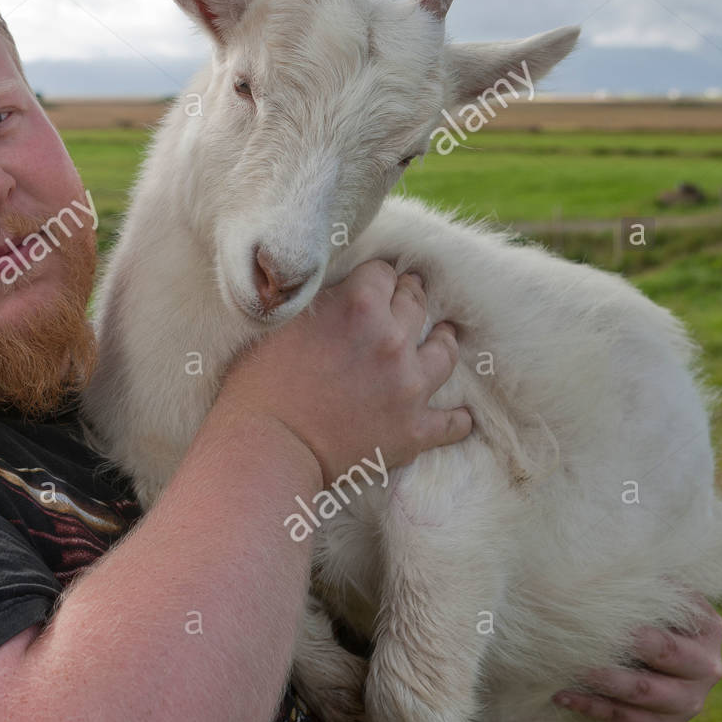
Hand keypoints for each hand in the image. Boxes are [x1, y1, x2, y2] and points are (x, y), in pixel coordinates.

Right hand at [220, 264, 471, 488]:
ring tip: (444, 336)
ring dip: (444, 340)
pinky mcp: (414, 431)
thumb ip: (318, 301)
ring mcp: (409, 387)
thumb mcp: (281, 322)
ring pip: (444, 352)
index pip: (382, 272)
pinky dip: (457, 418)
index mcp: (359, 305)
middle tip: (411, 294)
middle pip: (416, 303)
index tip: (375, 279)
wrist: (268, 448)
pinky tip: (462, 415)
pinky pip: (451, 422)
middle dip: (410, 295)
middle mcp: (393, 340)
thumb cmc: (259, 385)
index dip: (376, 275)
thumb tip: (335, 290)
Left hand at [552, 591, 721, 721]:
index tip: (606, 611)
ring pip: (644, 696)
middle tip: (585, 642)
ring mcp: (689, 702)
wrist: (650, 652)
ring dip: (603, 683)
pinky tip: (564, 696)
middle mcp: (707, 667)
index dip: (641, 621)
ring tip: (568, 671)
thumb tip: (606, 565)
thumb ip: (640, 581)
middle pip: (665, 658)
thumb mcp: (652, 592)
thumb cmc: (646, 611)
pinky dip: (594, 709)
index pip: (676, 621)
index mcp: (707, 627)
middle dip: (625, 647)